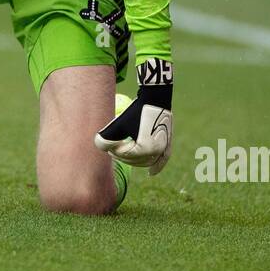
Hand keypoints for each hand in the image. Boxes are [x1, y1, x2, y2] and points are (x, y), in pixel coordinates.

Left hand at [94, 58, 173, 174]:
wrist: (155, 97)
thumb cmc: (135, 110)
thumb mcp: (117, 125)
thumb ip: (106, 139)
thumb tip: (100, 149)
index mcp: (145, 148)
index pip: (125, 155)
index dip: (113, 149)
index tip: (107, 142)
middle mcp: (157, 152)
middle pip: (135, 160)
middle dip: (122, 155)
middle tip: (112, 147)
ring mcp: (164, 149)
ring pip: (146, 161)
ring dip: (134, 160)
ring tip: (124, 152)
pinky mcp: (168, 144)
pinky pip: (162, 159)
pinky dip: (156, 166)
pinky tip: (151, 173)